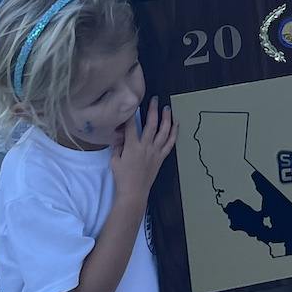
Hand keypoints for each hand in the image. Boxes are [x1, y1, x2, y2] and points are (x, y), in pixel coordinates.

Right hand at [111, 97, 176, 211]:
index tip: (133, 103)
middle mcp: (145, 147)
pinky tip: (176, 124)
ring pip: (163, 132)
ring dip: (166, 119)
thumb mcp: (114, 160)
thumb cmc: (122, 177)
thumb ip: (118, 146)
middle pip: (151, 125)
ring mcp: (155, 152)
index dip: (132, 114)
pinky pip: (169, 143)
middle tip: (155, 100)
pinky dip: (174, 133)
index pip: (131, 126)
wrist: (134, 192)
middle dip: (153, 111)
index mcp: (132, 147)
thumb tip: (121, 135)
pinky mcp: (161, 157)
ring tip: (167, 108)